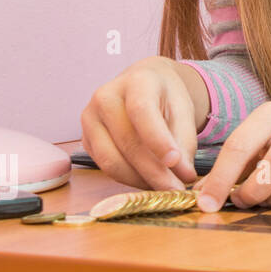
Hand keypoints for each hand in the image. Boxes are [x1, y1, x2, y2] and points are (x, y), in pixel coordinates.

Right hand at [80, 56, 198, 190]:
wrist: (143, 83)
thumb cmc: (165, 96)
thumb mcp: (183, 108)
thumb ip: (185, 140)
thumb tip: (184, 175)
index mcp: (136, 81)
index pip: (142, 112)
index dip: (158, 140)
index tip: (175, 163)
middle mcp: (106, 97)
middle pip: (127, 142)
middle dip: (154, 172)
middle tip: (177, 190)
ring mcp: (90, 118)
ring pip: (111, 160)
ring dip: (140, 180)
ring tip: (165, 188)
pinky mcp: (85, 139)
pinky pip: (105, 166)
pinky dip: (128, 179)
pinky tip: (148, 181)